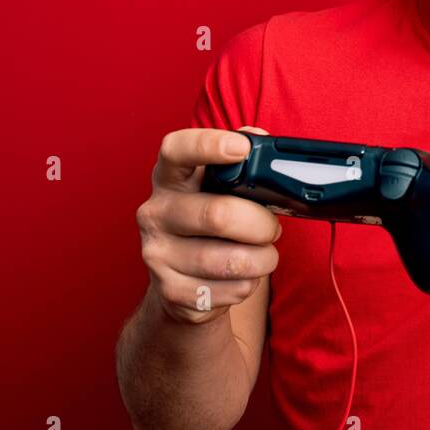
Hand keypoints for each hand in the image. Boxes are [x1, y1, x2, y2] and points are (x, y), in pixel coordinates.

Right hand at [134, 125, 281, 323]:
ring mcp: (157, 254)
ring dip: (262, 258)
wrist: (182, 282)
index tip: (242, 149)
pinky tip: (242, 276)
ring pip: (230, 259)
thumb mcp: (220, 189)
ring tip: (264, 254)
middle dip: (261, 224)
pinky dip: (249, 284)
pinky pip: (230, 289)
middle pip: (218, 214)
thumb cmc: (211, 224)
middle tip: (273, 228)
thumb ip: (241, 163)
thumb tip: (261, 138)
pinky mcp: (171, 291)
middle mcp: (155, 212)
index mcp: (170, 178)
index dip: (209, 145)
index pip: (176, 150)